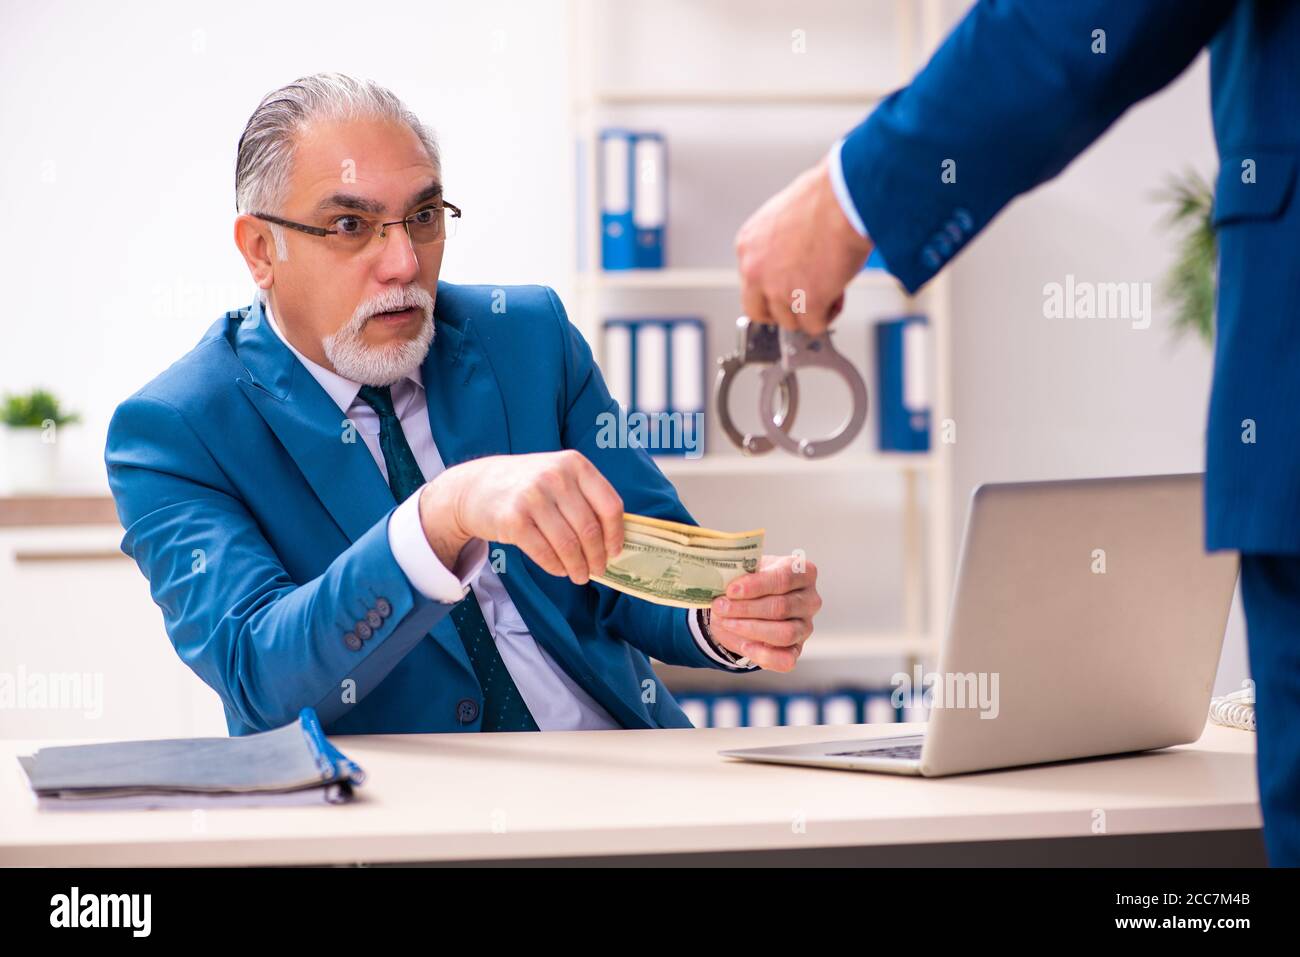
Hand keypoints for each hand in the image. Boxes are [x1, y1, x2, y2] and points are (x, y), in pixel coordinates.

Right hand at [419, 450, 623, 584]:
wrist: (475, 486)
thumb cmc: (526, 485)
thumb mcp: (558, 474)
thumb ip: (586, 497)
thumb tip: (614, 538)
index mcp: (574, 464)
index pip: (609, 506)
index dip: (615, 535)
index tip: (615, 551)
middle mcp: (555, 476)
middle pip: (590, 529)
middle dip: (597, 557)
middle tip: (598, 570)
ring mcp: (532, 497)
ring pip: (569, 545)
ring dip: (578, 567)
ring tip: (580, 576)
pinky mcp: (513, 520)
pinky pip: (545, 553)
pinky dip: (557, 567)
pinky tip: (560, 570)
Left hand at [707, 554, 820, 671]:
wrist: (744, 607)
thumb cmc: (749, 585)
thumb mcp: (744, 572)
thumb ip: (740, 577)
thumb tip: (728, 591)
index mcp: (802, 572)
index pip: (784, 578)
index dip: (756, 585)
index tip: (731, 590)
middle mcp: (810, 600)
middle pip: (782, 607)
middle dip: (746, 609)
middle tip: (720, 607)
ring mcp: (805, 627)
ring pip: (785, 633)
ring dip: (751, 629)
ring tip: (727, 622)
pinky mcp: (797, 650)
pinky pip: (785, 659)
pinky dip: (763, 655)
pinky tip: (745, 646)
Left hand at [735, 155, 873, 335]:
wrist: (846, 199)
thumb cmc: (824, 199)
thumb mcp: (784, 218)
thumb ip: (778, 247)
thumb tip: (790, 264)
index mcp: (748, 246)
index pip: (750, 284)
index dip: (772, 290)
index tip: (788, 290)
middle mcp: (756, 270)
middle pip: (759, 312)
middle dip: (783, 311)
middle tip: (803, 302)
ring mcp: (779, 289)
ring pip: (789, 322)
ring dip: (810, 312)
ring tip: (829, 288)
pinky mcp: (808, 302)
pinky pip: (814, 325)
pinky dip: (828, 315)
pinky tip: (838, 293)